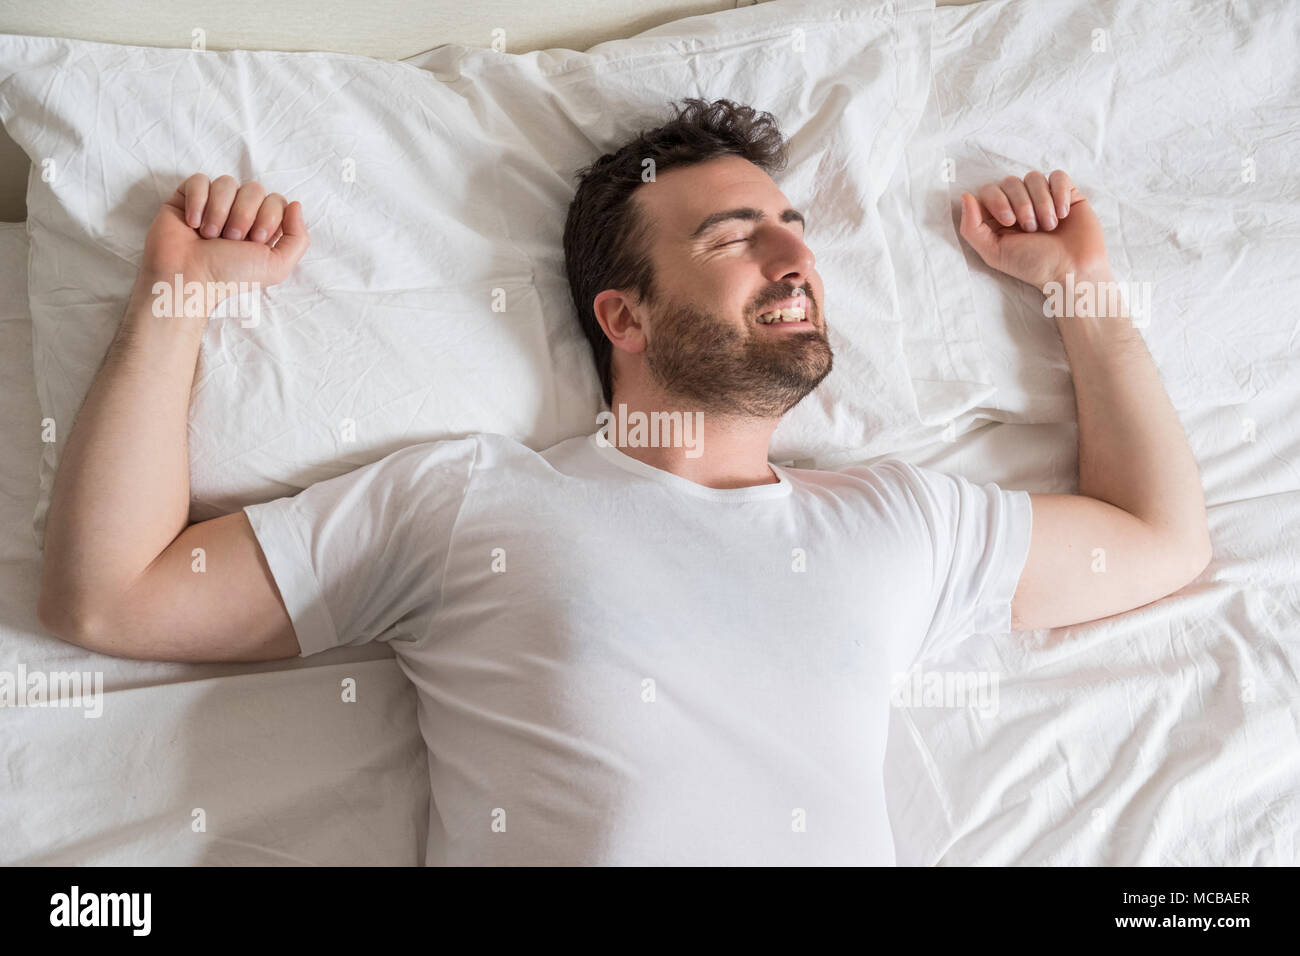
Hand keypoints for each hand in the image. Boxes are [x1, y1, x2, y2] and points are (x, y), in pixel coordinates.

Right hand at [139, 174, 309, 289]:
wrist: (188, 277)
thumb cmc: (231, 276)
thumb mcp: (277, 266)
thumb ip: (298, 238)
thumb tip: (296, 204)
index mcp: (263, 226)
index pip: (277, 200)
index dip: (268, 217)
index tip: (255, 240)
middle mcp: (240, 213)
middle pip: (254, 189)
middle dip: (244, 215)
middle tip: (230, 240)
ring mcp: (213, 204)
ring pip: (227, 183)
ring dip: (219, 211)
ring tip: (209, 236)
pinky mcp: (187, 198)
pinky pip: (199, 180)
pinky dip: (197, 201)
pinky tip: (192, 224)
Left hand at [958, 169, 1109, 289]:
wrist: (1072, 270)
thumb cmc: (1033, 265)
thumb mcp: (994, 252)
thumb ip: (972, 228)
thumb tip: (965, 196)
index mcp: (999, 217)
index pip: (989, 190)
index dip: (997, 200)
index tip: (1009, 222)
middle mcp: (1019, 204)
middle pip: (1010, 181)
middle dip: (1021, 204)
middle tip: (1032, 228)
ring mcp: (1043, 197)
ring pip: (1034, 177)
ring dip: (1042, 203)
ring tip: (1050, 226)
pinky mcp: (1066, 193)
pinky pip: (1058, 176)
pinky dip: (1059, 194)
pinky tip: (1063, 214)